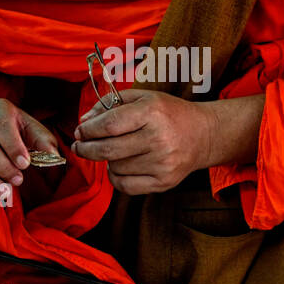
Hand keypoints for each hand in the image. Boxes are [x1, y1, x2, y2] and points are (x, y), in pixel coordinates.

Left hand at [72, 89, 213, 193]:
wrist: (204, 134)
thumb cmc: (169, 114)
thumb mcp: (143, 98)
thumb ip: (110, 105)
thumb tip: (84, 122)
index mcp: (152, 112)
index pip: (108, 125)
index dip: (88, 130)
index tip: (80, 131)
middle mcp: (158, 138)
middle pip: (108, 150)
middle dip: (86, 149)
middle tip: (79, 146)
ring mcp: (162, 163)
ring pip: (115, 167)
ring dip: (108, 160)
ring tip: (116, 150)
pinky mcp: (164, 182)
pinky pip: (125, 185)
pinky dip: (116, 176)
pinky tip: (121, 166)